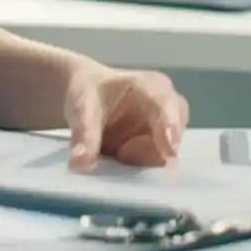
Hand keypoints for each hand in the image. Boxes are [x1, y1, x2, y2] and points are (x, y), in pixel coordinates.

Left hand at [64, 64, 188, 170]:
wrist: (85, 94)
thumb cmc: (88, 92)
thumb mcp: (82, 109)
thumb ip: (84, 135)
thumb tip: (78, 165)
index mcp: (152, 86)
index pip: (168, 106)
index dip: (171, 127)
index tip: (168, 152)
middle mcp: (168, 105)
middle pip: (172, 136)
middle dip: (150, 150)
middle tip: (122, 153)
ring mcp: (167, 126)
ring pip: (165, 153)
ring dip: (142, 158)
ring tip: (118, 151)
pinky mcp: (160, 143)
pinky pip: (157, 160)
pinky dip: (140, 163)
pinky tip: (122, 154)